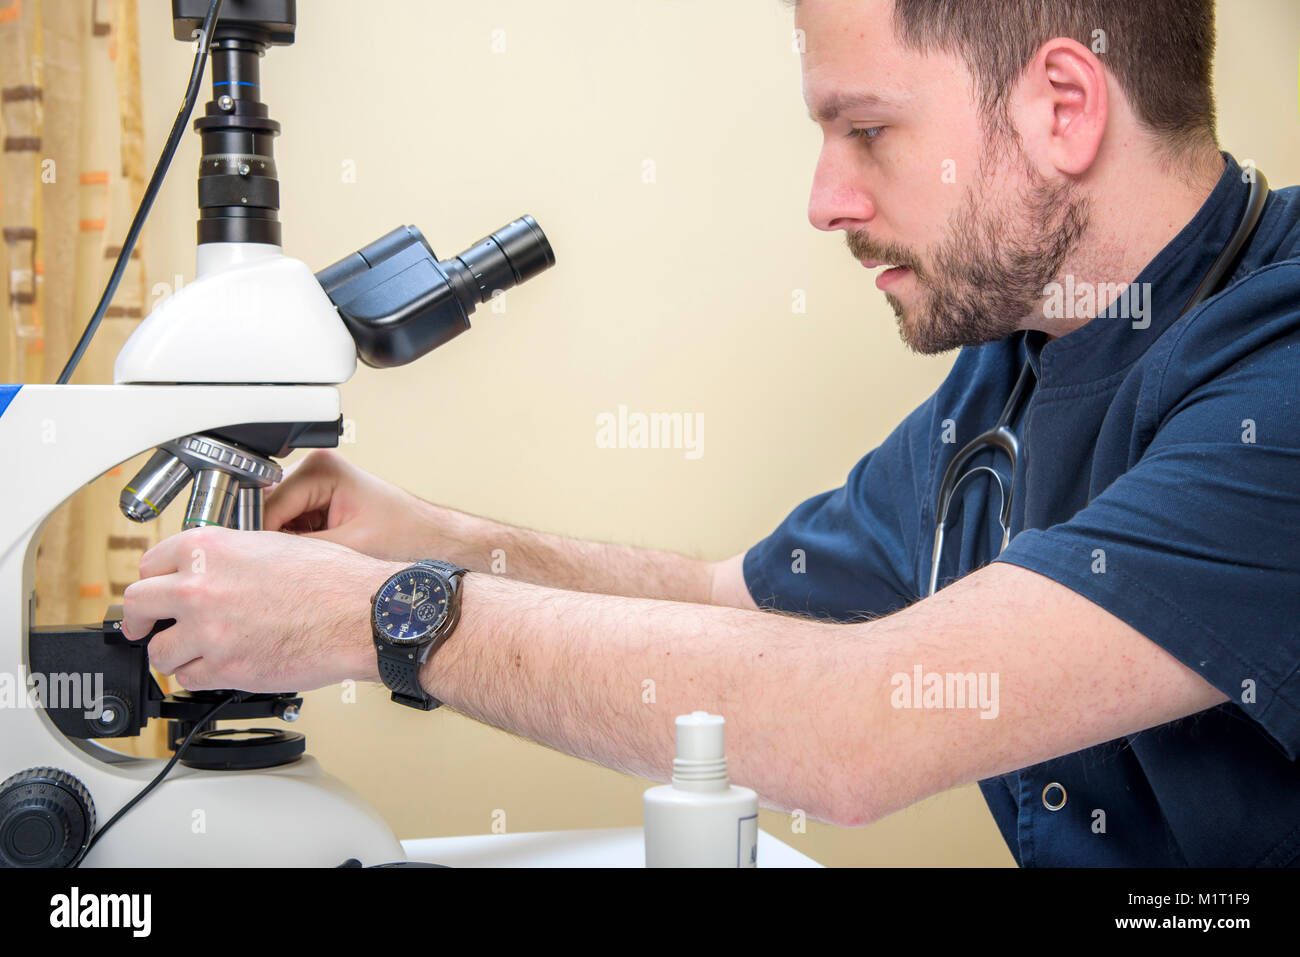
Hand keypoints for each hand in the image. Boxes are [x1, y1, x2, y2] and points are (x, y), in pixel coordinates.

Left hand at [121, 525, 402, 692]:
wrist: (360, 615)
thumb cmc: (333, 580)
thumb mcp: (274, 544)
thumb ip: (229, 556)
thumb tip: (208, 572)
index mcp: (210, 549)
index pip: (150, 563)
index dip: (154, 580)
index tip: (156, 592)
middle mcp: (200, 587)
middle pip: (137, 605)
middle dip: (139, 619)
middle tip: (142, 626)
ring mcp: (209, 631)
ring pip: (160, 651)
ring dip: (174, 652)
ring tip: (194, 651)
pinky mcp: (226, 668)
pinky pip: (189, 679)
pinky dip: (199, 675)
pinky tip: (218, 666)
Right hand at [263, 449, 453, 561]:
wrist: (432, 539)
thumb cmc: (406, 536)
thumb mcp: (348, 547)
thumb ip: (300, 550)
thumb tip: (262, 559)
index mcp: (320, 469)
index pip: (267, 505)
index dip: (261, 540)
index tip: (259, 567)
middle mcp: (314, 469)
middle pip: (266, 509)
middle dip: (271, 541)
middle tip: (282, 570)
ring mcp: (315, 484)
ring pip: (275, 519)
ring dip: (284, 544)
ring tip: (310, 562)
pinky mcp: (319, 500)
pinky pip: (290, 524)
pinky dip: (296, 543)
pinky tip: (315, 556)